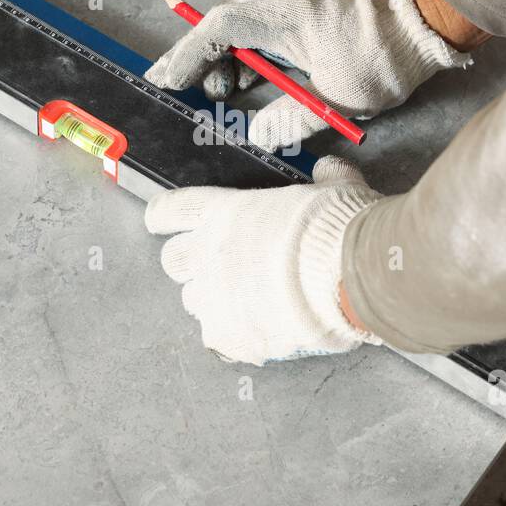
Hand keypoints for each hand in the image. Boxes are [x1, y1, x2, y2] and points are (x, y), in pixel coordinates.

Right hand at [144, 0, 471, 150]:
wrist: (427, 32)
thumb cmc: (387, 61)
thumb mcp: (336, 100)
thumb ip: (290, 118)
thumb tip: (257, 135)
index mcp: (288, 16)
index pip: (221, 28)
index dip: (188, 54)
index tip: (168, 80)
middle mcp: (287, 2)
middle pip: (224, 26)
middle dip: (196, 58)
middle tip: (171, 87)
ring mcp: (296, 6)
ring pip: (243, 30)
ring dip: (225, 62)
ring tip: (215, 97)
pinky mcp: (307, 15)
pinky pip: (263, 33)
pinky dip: (247, 58)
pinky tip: (243, 85)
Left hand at [145, 156, 382, 364]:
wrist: (346, 278)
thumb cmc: (336, 229)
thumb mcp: (335, 189)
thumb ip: (326, 178)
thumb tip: (329, 169)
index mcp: (225, 212)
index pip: (170, 210)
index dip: (162, 216)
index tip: (159, 221)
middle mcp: (208, 252)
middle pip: (172, 260)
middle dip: (189, 262)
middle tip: (216, 265)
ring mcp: (212, 296)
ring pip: (191, 300)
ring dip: (211, 299)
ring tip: (244, 301)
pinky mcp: (227, 334)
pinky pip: (216, 336)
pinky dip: (232, 333)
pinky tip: (256, 329)